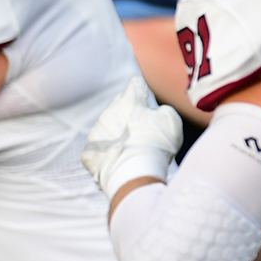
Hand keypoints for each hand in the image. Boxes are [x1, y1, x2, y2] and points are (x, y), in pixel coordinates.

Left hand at [81, 77, 182, 200]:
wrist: (134, 173)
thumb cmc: (157, 145)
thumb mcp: (171, 121)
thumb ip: (163, 110)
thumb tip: (157, 111)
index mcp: (128, 101)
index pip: (135, 86)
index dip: (142, 93)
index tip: (146, 101)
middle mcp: (108, 113)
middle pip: (119, 107)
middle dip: (128, 114)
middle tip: (141, 129)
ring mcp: (96, 132)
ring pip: (106, 127)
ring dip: (116, 133)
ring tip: (130, 147)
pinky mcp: (89, 152)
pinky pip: (99, 149)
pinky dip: (107, 153)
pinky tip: (118, 159)